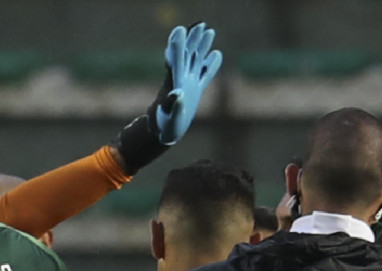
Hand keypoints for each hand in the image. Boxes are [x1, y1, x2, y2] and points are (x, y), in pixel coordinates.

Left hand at [153, 23, 222, 145]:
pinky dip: (210, 65)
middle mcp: (180, 80)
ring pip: (196, 61)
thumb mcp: (168, 118)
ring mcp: (188, 83)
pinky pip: (204, 74)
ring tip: (208, 31)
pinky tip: (217, 55)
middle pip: (187, 55)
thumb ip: (173, 106)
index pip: (175, 61)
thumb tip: (178, 94)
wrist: (165, 133)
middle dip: (192, 40)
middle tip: (199, 25)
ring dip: (201, 47)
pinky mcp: (195, 90)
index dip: (177, 46)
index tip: (179, 31)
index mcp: (173, 84)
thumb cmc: (164, 127)